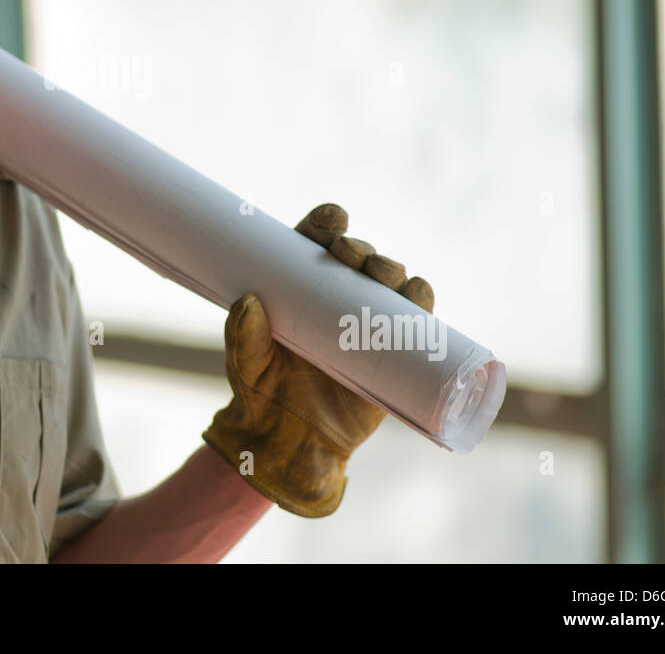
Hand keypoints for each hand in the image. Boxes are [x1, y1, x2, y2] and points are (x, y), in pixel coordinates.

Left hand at [201, 203, 434, 516]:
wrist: (290, 443)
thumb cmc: (261, 392)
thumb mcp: (244, 361)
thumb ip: (242, 335)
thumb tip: (249, 302)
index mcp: (299, 286)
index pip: (316, 242)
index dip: (326, 224)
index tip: (330, 221)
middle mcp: (337, 297)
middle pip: (358, 257)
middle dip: (360, 247)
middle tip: (351, 253)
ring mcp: (368, 323)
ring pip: (391, 282)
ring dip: (392, 268)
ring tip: (381, 273)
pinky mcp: (394, 351)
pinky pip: (416, 320)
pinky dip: (421, 301)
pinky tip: (417, 293)